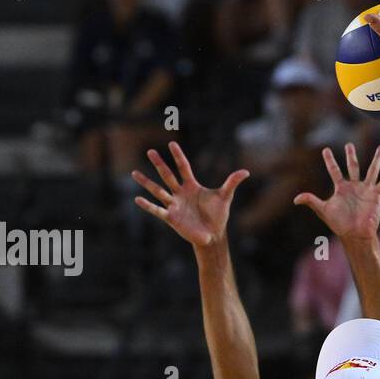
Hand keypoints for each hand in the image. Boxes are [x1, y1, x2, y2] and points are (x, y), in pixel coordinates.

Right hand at [132, 141, 249, 246]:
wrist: (213, 235)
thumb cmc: (218, 216)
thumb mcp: (225, 197)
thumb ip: (232, 183)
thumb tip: (246, 171)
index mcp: (192, 186)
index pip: (183, 167)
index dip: (178, 156)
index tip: (172, 143)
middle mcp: (180, 193)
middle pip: (168, 175)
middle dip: (159, 164)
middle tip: (150, 151)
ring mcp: (174, 205)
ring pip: (158, 191)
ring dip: (146, 183)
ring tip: (134, 173)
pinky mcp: (171, 218)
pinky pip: (157, 210)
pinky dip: (148, 205)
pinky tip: (137, 199)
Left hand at [293, 143, 379, 241]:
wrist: (355, 234)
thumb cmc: (339, 224)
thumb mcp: (323, 210)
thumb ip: (311, 201)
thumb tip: (295, 199)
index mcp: (341, 188)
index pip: (334, 170)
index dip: (329, 160)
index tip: (325, 149)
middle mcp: (354, 186)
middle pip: (353, 166)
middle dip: (350, 155)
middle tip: (349, 144)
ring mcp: (366, 189)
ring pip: (372, 170)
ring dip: (377, 158)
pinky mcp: (376, 195)